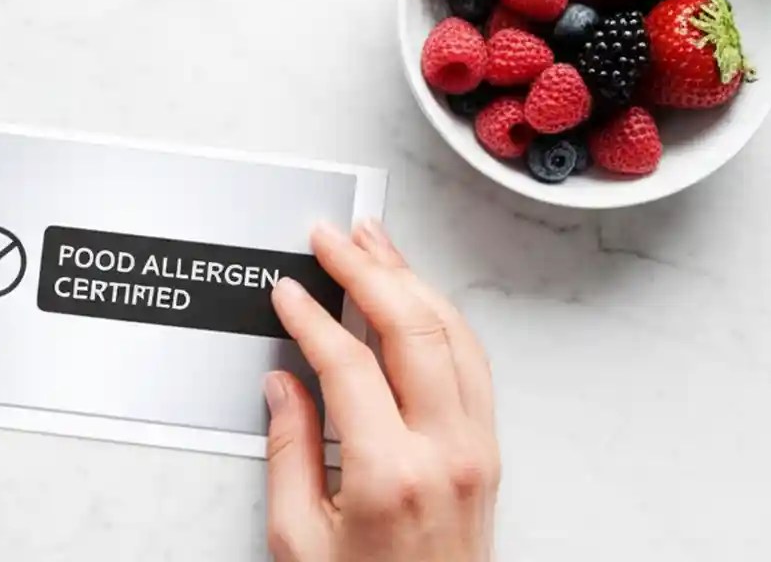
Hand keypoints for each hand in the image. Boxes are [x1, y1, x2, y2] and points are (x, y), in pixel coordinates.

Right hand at [264, 220, 497, 561]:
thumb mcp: (298, 536)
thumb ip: (287, 451)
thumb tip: (284, 385)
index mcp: (390, 475)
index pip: (348, 365)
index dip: (311, 318)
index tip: (287, 292)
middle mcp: (445, 452)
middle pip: (412, 329)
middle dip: (367, 270)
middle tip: (331, 238)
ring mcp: (475, 448)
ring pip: (451, 333)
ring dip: (410, 279)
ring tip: (374, 243)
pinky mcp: (486, 450)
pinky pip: (470, 360)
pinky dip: (440, 315)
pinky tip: (415, 294)